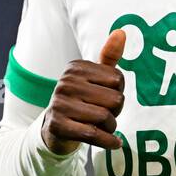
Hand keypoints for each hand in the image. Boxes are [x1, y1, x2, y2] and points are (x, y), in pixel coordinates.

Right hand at [40, 29, 126, 154]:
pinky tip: (115, 143)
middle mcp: (66, 82)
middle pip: (115, 99)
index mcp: (76, 67)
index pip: (118, 79)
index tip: (106, 99)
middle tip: (105, 115)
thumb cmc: (80, 101)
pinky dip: (109, 141)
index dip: (119, 93)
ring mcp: (60, 104)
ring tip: (103, 127)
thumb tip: (121, 32)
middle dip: (116, 112)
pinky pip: (94, 134)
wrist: (54, 129)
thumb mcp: (94, 78)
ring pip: (106, 118)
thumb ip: (108, 57)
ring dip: (110, 128)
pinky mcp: (58, 125)